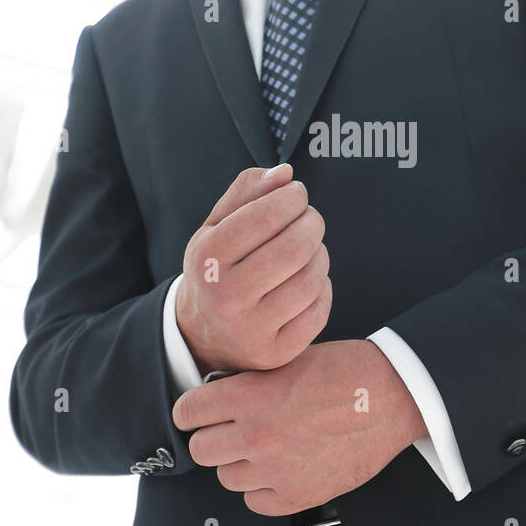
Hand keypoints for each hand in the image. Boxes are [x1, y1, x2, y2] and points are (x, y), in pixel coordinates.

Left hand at [171, 339, 428, 513]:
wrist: (393, 396)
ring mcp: (276, 469)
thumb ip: (249, 382)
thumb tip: (220, 398)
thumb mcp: (288, 361)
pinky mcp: (298, 495)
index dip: (191, 411)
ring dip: (239, 464)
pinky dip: (262, 489)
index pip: (188, 411)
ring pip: (227, 477)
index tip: (197, 414)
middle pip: (201, 449)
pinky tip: (280, 471)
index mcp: (250, 395)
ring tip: (263, 450)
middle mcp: (256, 435)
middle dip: (212, 438)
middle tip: (229, 432)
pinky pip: (255, 502)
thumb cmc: (346, 371)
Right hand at [175, 163, 331, 374]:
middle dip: (312, 223)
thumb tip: (287, 174)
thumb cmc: (217, 268)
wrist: (203, 334)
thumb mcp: (216, 226)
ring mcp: (252, 328)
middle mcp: (226, 296)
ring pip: (311, 278)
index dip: (292, 198)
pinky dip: (322, 288)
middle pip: (295, 247)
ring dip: (320, 255)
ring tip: (308, 250)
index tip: (297, 194)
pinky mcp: (277, 352)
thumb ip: (247, 192)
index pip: (266, 215)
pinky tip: (308, 281)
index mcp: (207, 257)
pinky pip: (320, 309)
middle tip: (310, 219)